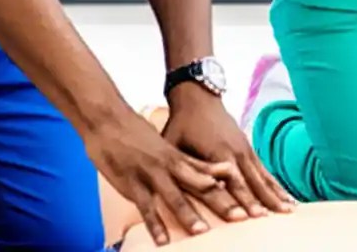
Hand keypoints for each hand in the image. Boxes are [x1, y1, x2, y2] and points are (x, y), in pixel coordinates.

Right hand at [85, 108, 235, 245]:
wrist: (107, 118)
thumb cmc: (134, 132)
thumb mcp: (163, 144)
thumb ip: (180, 160)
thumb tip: (200, 174)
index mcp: (178, 156)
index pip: (210, 173)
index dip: (230, 186)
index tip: (248, 197)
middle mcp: (170, 164)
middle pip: (200, 186)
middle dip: (221, 203)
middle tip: (240, 218)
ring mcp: (151, 173)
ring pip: (175, 196)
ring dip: (189, 215)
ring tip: (203, 232)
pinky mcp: (132, 182)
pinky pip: (146, 207)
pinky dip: (154, 225)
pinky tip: (163, 241)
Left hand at [163, 84, 295, 221]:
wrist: (197, 97)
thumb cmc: (181, 124)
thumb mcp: (174, 145)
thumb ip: (181, 167)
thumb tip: (178, 193)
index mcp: (218, 151)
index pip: (233, 181)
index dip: (243, 199)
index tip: (254, 216)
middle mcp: (236, 151)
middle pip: (253, 181)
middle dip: (266, 200)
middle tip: (279, 216)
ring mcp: (245, 148)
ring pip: (263, 176)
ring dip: (276, 194)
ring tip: (290, 210)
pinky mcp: (248, 148)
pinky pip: (264, 170)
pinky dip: (275, 184)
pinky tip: (284, 198)